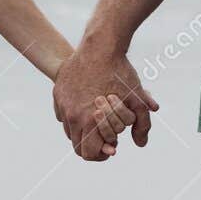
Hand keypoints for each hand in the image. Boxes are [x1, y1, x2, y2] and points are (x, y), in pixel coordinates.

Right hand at [52, 42, 158, 160]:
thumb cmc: (120, 73)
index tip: (112, 147)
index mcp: (88, 121)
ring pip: (69, 129)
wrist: (100, 45)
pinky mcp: (58, 92)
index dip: (101, 154)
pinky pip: (63, 113)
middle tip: (107, 134)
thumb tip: (140, 144)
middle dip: (93, 143)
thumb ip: (142, 124)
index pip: (88, 153)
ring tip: (98, 119)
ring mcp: (62, 103)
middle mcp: (71, 115)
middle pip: (77, 144)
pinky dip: (74, 115)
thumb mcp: (136, 99)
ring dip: (83, 130)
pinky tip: (88, 104)